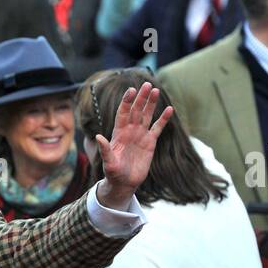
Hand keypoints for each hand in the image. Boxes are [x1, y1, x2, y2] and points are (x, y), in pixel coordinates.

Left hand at [96, 81, 173, 207]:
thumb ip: (105, 150)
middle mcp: (130, 131)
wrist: (124, 183)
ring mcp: (140, 135)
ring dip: (151, 103)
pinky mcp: (150, 142)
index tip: (132, 90)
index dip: (127, 102)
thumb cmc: (113, 173)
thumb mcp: (108, 162)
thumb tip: (97, 137)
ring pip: (146, 115)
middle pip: (136, 110)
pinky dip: (163, 119)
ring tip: (156, 90)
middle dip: (141, 98)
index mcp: (118, 133)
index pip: (123, 113)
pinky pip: (157, 128)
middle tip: (147, 84)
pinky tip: (169, 109)